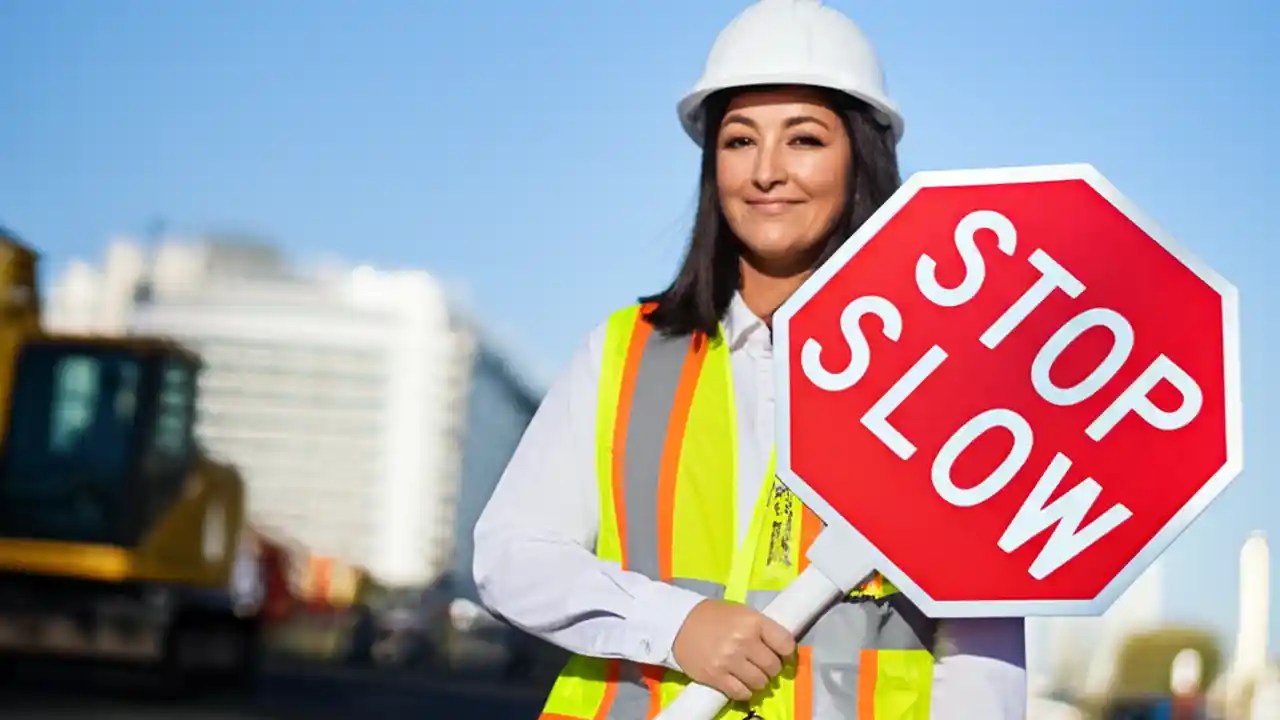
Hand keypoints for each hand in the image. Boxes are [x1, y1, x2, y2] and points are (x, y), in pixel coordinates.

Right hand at [671, 598, 795, 701]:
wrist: (679, 624)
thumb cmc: (713, 616)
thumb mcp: (741, 613)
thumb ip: (762, 628)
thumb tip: (782, 649)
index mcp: (753, 621)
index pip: (785, 643)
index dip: (787, 652)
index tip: (783, 654)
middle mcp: (744, 641)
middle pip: (773, 666)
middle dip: (771, 668)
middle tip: (762, 664)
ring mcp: (729, 660)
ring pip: (760, 682)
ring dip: (758, 681)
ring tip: (749, 673)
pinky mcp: (716, 677)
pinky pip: (741, 693)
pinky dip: (744, 691)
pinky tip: (739, 683)